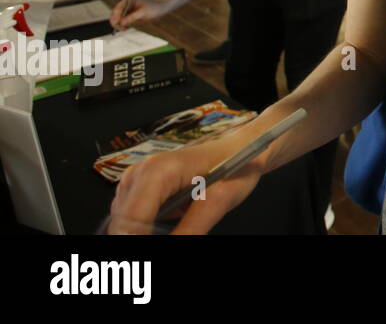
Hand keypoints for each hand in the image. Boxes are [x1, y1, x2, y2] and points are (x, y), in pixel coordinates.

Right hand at [106, 128, 264, 233]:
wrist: (238, 146)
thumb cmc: (233, 165)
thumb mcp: (218, 202)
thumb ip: (191, 231)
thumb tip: (173, 246)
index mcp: (157, 171)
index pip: (130, 220)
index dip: (138, 240)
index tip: (144, 263)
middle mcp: (138, 173)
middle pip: (123, 224)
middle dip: (142, 238)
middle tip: (178, 234)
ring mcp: (134, 179)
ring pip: (124, 223)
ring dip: (143, 234)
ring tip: (181, 224)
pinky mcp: (136, 187)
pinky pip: (130, 218)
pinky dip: (144, 228)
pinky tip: (171, 224)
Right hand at [110, 0, 169, 29]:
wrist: (161, 9)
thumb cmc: (153, 8)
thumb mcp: (143, 13)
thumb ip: (132, 17)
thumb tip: (121, 23)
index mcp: (128, 0)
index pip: (119, 8)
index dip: (116, 16)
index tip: (115, 23)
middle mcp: (126, 4)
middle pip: (116, 13)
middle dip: (115, 20)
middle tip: (117, 28)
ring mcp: (127, 10)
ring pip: (118, 18)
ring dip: (118, 24)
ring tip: (123, 29)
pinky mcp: (129, 16)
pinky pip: (123, 22)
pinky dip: (122, 25)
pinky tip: (125, 29)